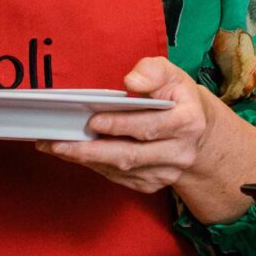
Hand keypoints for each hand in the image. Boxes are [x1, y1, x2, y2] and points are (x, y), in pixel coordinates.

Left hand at [39, 55, 213, 195]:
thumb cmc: (179, 100)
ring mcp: (166, 173)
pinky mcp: (152, 184)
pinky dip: (95, 166)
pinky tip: (74, 155)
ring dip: (86, 160)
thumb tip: (130, 82)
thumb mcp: (173, 76)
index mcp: (187, 123)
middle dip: (91, 150)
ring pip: (121, 170)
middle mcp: (179, 153)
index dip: (120, 125)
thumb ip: (152, 71)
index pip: (149, 126)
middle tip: (58, 143)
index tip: (93, 120)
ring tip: (55, 146)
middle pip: (130, 156)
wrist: (200, 135)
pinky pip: (119, 178)